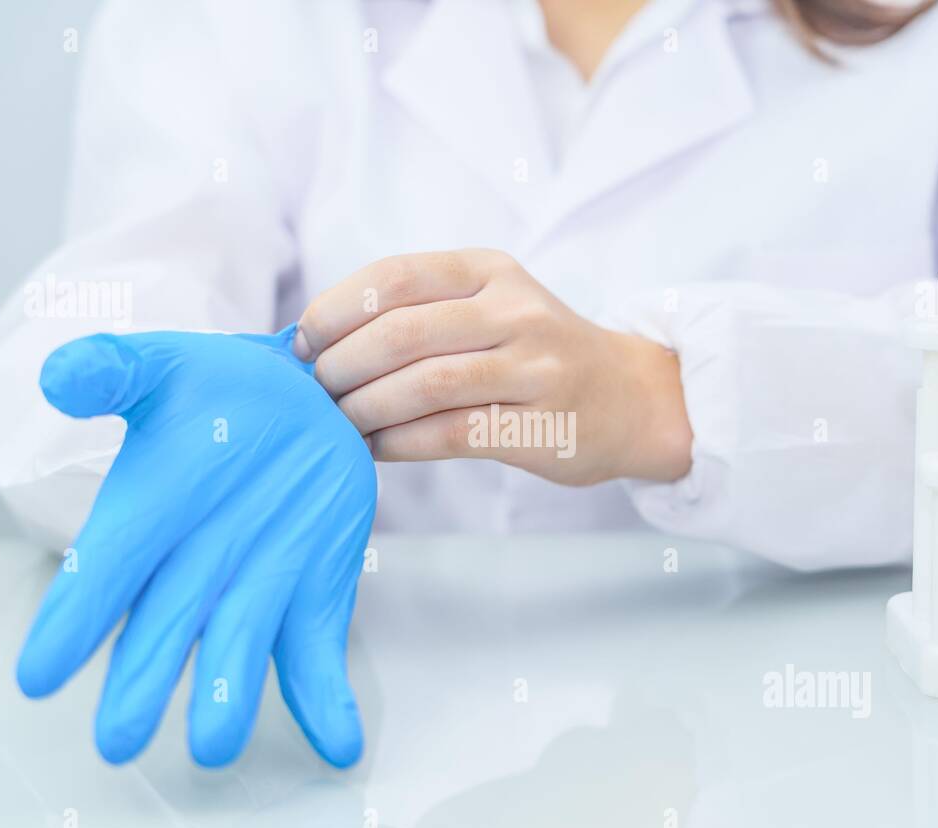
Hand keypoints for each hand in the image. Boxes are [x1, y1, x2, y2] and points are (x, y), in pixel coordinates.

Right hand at [19, 326, 375, 767]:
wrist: (296, 398)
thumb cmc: (211, 389)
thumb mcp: (160, 368)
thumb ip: (112, 371)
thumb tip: (62, 375)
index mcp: (145, 517)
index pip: (97, 574)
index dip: (68, 622)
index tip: (37, 674)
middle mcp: (191, 568)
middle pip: (159, 634)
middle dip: (139, 685)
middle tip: (118, 741)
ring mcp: (254, 589)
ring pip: (236, 653)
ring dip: (226, 700)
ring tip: (215, 746)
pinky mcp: (311, 598)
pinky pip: (315, 659)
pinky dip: (327, 703)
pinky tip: (340, 747)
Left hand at [295, 250, 691, 485]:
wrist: (634, 398)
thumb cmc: (540, 354)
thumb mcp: (493, 304)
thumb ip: (422, 311)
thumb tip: (316, 340)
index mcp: (491, 270)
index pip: (394, 277)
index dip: (336, 310)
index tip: (303, 342)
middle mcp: (515, 311)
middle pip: (401, 332)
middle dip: (341, 364)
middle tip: (316, 389)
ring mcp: (533, 369)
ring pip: (423, 383)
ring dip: (364, 407)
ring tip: (338, 421)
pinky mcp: (540, 427)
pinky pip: (450, 433)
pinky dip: (399, 442)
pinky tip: (375, 448)